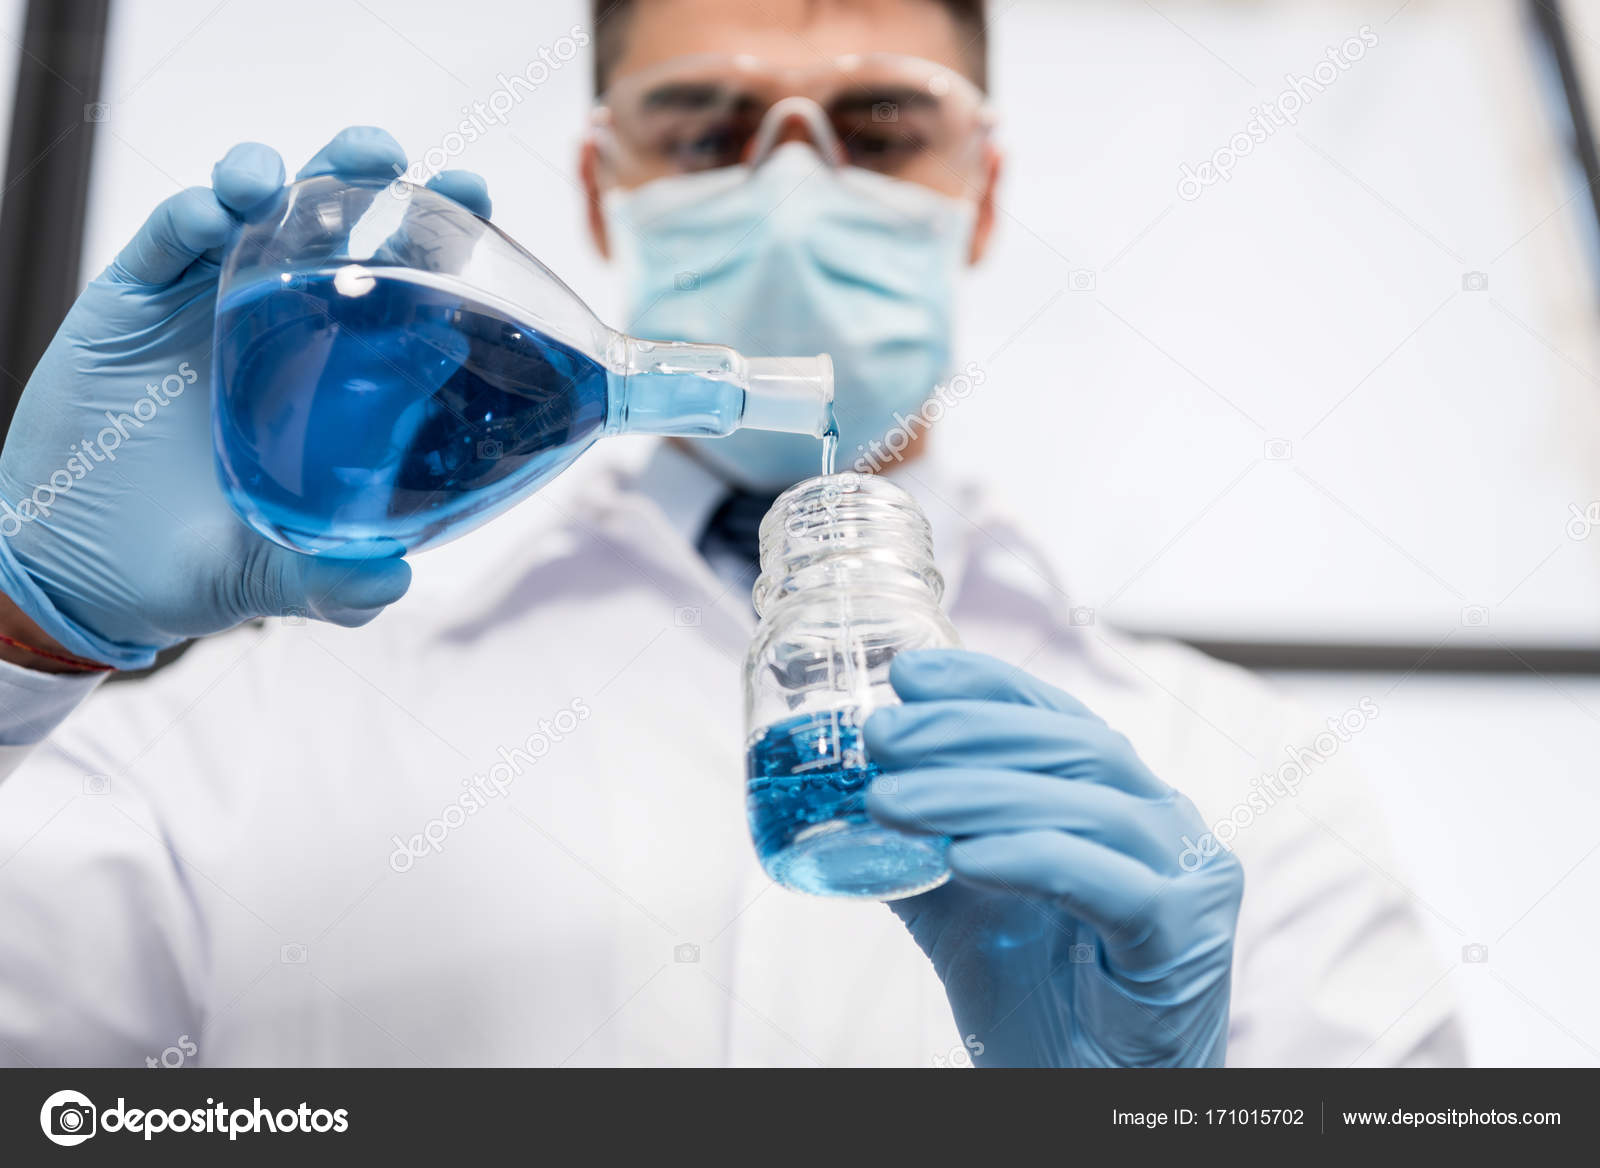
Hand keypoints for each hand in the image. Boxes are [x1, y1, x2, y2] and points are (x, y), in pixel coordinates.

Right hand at [0, 127, 492, 668]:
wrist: (78, 569)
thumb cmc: (195, 566)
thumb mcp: (269, 580)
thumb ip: (330, 586)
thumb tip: (393, 580)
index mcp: (335, 373)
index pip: (399, 287)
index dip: (439, 236)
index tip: (480, 201)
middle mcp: (281, 324)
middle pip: (332, 224)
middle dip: (363, 175)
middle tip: (387, 157)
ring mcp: (207, 305)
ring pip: (249, 211)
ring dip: (272, 177)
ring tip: (280, 179)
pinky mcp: (133, 302)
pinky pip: (164, 241)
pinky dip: (190, 215)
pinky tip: (211, 211)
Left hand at [863, 649, 1243, 1066]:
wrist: (1089, 1099)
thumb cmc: (1045, 1007)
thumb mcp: (967, 912)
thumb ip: (926, 851)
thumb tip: (848, 796)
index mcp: (1122, 800)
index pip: (1056, 717)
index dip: (985, 685)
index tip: (909, 674)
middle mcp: (1165, 822)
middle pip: (1070, 747)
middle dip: (965, 732)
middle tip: (880, 736)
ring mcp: (1186, 875)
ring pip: (1084, 803)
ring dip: (976, 793)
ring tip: (891, 798)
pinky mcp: (1181, 936)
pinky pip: (1105, 881)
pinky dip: (1029, 857)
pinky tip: (961, 857)